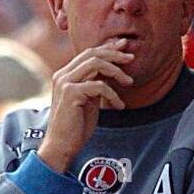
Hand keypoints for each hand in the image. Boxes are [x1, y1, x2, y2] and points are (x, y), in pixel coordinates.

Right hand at [35, 39, 133, 170]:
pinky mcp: (71, 93)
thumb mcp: (89, 100)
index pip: (88, 54)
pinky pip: (98, 85)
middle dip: (114, 53)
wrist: (62, 145)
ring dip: (117, 71)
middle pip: (92, 53)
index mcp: (66, 74)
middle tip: (132, 58)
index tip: (124, 47)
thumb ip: (95, 84)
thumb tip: (111, 71)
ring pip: (96, 64)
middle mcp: (63, 74)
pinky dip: (113, 94)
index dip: (107, 48)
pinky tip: (119, 106)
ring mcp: (65, 82)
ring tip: (130, 82)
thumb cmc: (76, 126)